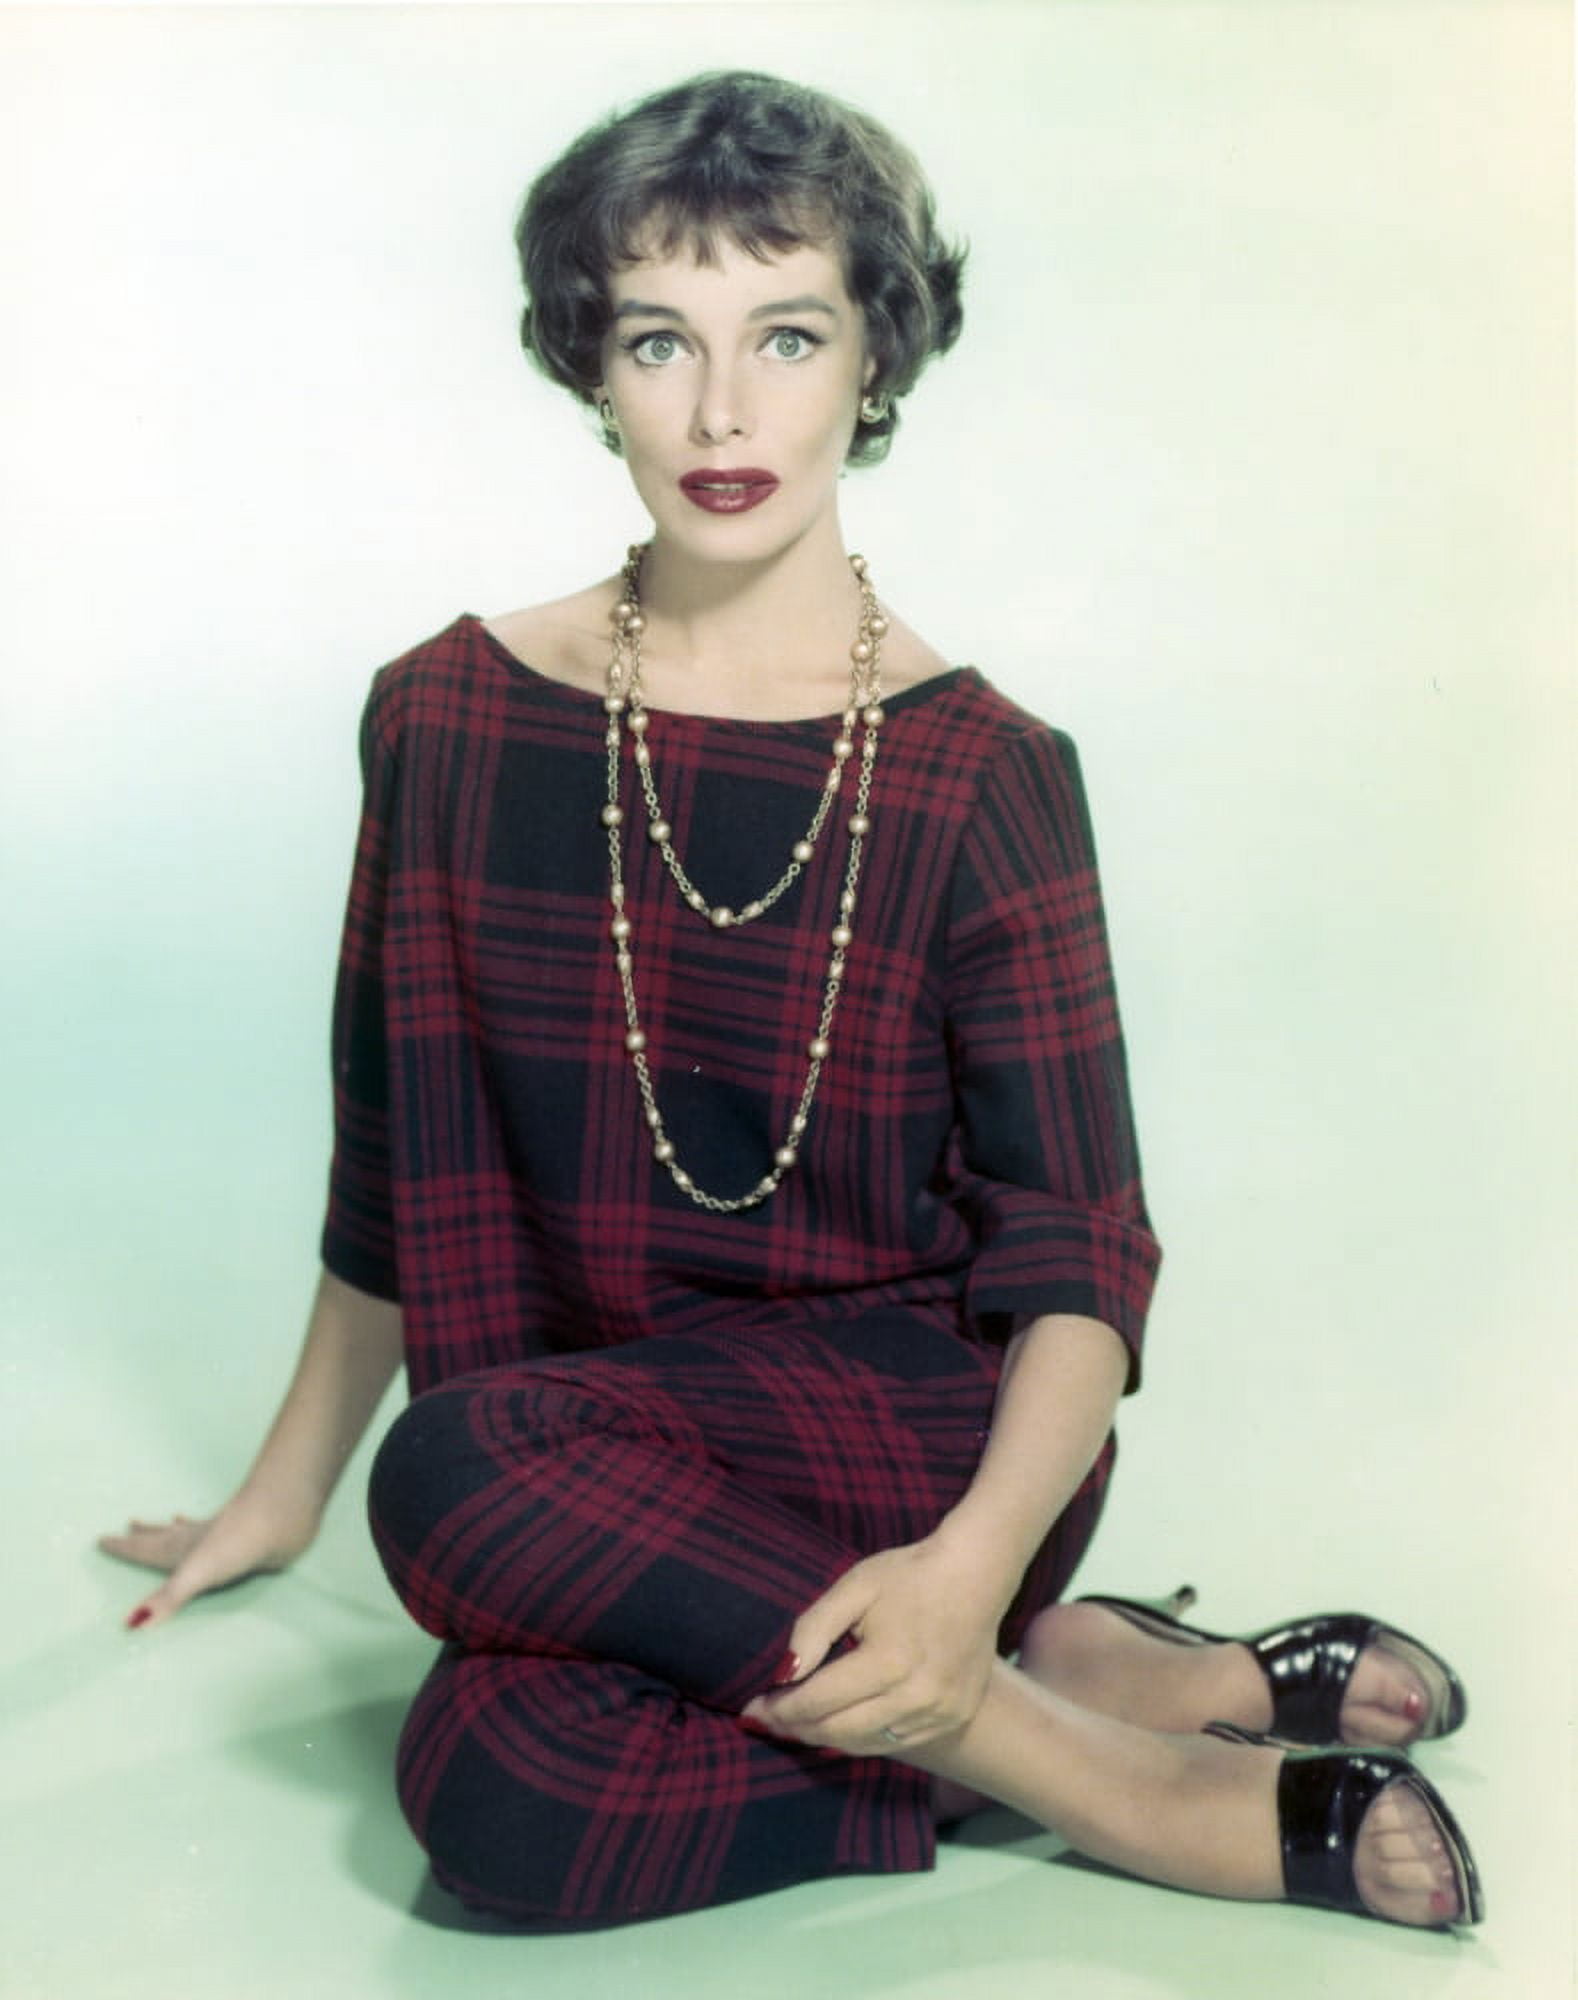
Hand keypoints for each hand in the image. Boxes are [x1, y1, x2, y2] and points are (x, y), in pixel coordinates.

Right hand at [98, 1488, 317, 1629]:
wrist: (286, 1515)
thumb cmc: (239, 1542)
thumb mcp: (196, 1573)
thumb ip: (167, 1599)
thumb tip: (131, 1624)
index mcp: (183, 1550)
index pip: (147, 1550)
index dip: (125, 1548)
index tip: (102, 1539)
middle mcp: (200, 1540)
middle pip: (166, 1537)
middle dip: (145, 1536)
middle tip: (129, 1525)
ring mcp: (225, 1537)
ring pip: (193, 1532)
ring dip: (176, 1529)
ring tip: (166, 1520)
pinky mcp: (248, 1538)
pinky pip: (220, 1535)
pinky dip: (213, 1532)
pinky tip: (219, 1528)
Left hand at [739, 1533, 1006, 1756]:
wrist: (975, 1576)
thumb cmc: (909, 1575)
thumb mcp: (854, 1586)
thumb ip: (813, 1628)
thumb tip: (782, 1674)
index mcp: (889, 1662)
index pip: (818, 1702)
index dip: (779, 1709)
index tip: (751, 1710)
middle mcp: (917, 1697)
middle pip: (837, 1732)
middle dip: (795, 1729)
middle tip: (767, 1720)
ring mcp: (939, 1713)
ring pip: (864, 1744)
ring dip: (825, 1738)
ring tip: (797, 1724)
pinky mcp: (952, 1719)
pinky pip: (894, 1743)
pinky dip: (862, 1737)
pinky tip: (841, 1722)